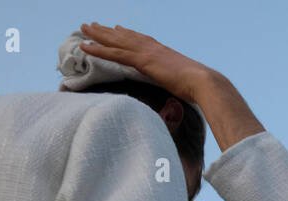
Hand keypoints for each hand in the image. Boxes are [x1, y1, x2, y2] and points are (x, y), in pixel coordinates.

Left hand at [79, 23, 213, 104]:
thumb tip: (178, 89)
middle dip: (107, 31)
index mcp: (162, 51)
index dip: (126, 34)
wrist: (204, 82)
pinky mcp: (142, 61)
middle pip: (125, 36)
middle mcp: (153, 47)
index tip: (116, 29)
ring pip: (116, 41)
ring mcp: (147, 52)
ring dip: (98, 34)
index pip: (140, 39)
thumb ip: (176, 81)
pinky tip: (86, 46)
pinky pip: (115, 53)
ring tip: (84, 28)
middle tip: (92, 25)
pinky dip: (99, 49)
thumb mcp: (184, 81)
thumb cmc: (199, 87)